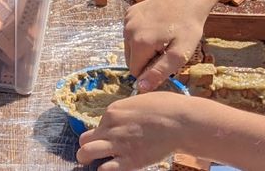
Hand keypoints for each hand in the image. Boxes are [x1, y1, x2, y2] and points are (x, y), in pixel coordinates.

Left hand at [76, 91, 192, 169]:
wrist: (181, 122)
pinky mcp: (129, 161)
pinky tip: (111, 168)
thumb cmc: (167, 107)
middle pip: (84, 140)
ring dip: (87, 159)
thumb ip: (127, 112)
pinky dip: (104, 170)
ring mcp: (118, 145)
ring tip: (92, 163)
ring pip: (85, 153)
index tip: (115, 137)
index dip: (105, 133)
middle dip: (87, 147)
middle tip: (94, 153)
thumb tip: (125, 118)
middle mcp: (110, 127)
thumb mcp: (140, 101)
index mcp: (113, 111)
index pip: (98, 125)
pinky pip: (105, 170)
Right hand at [124, 0, 208, 91]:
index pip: (135, 71)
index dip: (151, 71)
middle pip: (131, 59)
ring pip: (130, 47)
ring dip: (143, 49)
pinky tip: (157, 29)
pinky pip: (130, 33)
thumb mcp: (180, 54)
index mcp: (139, 42)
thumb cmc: (188, 27)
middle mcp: (128, 30)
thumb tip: (140, 88)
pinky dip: (141, 36)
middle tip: (165, 50)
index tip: (166, 60)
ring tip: (162, 39)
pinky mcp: (129, 12)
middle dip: (146, 60)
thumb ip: (159, 72)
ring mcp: (127, 19)